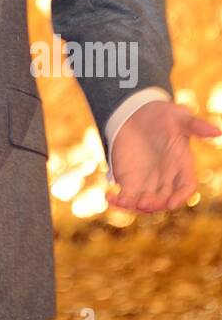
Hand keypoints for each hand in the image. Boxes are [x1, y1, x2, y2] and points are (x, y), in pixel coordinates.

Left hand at [106, 100, 221, 211]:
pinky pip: (126, 196)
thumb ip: (196, 125)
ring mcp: (147, 181)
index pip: (186, 187)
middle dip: (155, 203)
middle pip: (163, 199)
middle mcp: (166, 178)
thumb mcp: (180, 117)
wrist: (136, 112)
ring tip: (123, 201)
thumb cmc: (163, 114)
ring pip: (144, 202)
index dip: (180, 197)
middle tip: (143, 202)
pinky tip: (108, 196)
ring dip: (134, 206)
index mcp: (181, 166)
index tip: (171, 203)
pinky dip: (119, 200)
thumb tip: (218, 130)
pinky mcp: (129, 180)